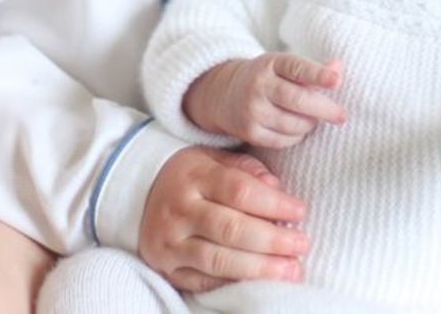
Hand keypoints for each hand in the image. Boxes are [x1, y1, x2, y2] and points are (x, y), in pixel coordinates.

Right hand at [139, 146, 309, 291]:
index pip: (239, 190)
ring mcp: (170, 242)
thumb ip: (246, 169)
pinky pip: (205, 280)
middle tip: (302, 245)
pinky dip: (235, 282)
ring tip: (290, 270)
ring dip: (260, 268)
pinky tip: (259, 282)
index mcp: (194, 175)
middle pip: (232, 228)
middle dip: (273, 240)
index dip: (273, 203)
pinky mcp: (167, 267)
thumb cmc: (189, 174)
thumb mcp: (213, 158)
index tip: (300, 211)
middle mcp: (179, 209)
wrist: (138, 192)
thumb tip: (277, 189)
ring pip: (219, 259)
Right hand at [184, 54, 345, 148]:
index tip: (337, 81)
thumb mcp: (284, 66)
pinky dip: (296, 137)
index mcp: (271, 63)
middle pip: (298, 100)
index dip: (318, 74)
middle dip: (325, 109)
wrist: (225, 93)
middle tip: (342, 116)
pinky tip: (297, 130)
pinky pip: (283, 141)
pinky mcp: (249, 132)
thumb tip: (338, 67)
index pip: (297, 67)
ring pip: (293, 124)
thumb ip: (312, 69)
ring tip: (313, 119)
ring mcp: (252, 109)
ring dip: (310, 124)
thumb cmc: (267, 78)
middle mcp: (259, 85)